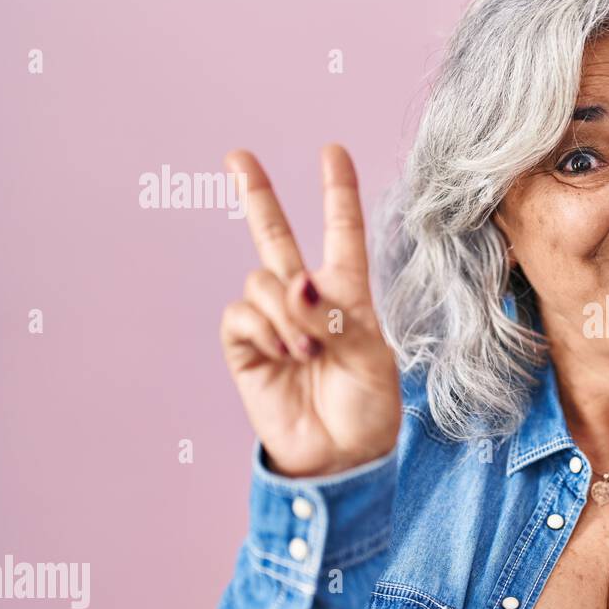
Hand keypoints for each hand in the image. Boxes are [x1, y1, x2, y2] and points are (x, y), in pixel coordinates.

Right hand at [219, 144, 400, 477]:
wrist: (341, 457)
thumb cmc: (368, 408)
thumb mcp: (371, 357)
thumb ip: (335, 315)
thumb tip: (293, 284)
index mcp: (349, 296)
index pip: (342, 233)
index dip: (338, 193)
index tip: (332, 151)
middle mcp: (308, 301)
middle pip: (277, 237)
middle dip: (256, 195)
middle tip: (237, 157)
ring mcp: (273, 322)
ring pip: (263, 280)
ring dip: (287, 312)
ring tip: (308, 352)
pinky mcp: (246, 347)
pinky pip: (240, 314)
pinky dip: (263, 328)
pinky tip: (282, 353)